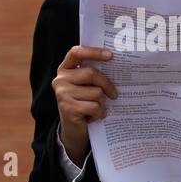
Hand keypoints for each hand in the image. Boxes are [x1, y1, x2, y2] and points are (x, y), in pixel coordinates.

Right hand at [52, 45, 116, 164]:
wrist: (75, 130)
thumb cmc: (86, 104)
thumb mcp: (89, 87)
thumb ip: (95, 75)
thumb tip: (120, 66)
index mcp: (65, 69)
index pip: (76, 52)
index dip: (93, 52)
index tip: (111, 55)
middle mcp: (60, 79)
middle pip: (91, 74)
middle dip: (107, 85)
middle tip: (114, 95)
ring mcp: (62, 94)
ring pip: (96, 92)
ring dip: (102, 103)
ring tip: (96, 109)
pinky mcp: (67, 108)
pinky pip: (94, 107)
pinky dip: (98, 114)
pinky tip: (92, 117)